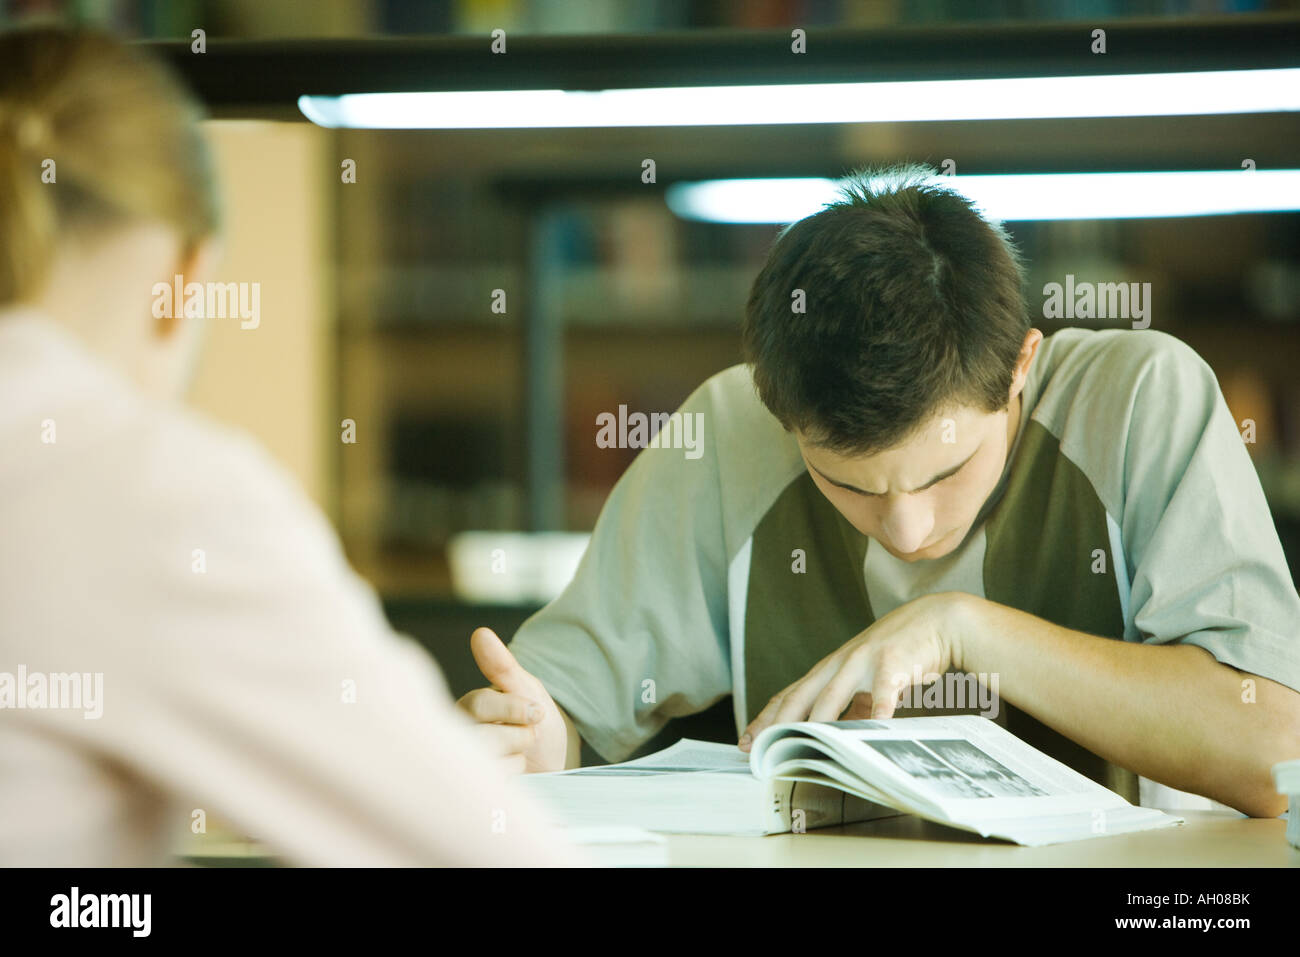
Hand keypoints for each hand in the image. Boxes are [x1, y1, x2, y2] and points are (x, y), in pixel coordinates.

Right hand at [456, 627, 567, 773]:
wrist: (554, 765)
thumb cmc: (537, 724)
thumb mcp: (527, 690)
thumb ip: (502, 666)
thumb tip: (480, 633)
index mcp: (466, 707)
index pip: (479, 704)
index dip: (513, 709)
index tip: (537, 713)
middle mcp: (456, 734)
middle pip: (481, 737)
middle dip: (518, 737)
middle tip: (529, 737)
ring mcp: (461, 764)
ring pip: (487, 762)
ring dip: (517, 758)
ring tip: (519, 756)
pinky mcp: (471, 789)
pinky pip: (492, 785)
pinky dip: (513, 779)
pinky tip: (512, 776)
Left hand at [738, 592, 974, 750]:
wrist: (934, 621)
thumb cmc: (898, 654)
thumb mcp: (865, 679)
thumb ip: (849, 704)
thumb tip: (831, 737)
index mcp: (830, 669)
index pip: (789, 695)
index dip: (766, 718)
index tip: (748, 741)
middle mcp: (839, 663)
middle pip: (801, 695)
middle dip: (778, 722)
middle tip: (763, 747)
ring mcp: (863, 661)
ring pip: (833, 693)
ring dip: (816, 720)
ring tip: (802, 744)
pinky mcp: (892, 662)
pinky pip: (884, 688)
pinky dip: (880, 707)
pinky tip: (877, 724)